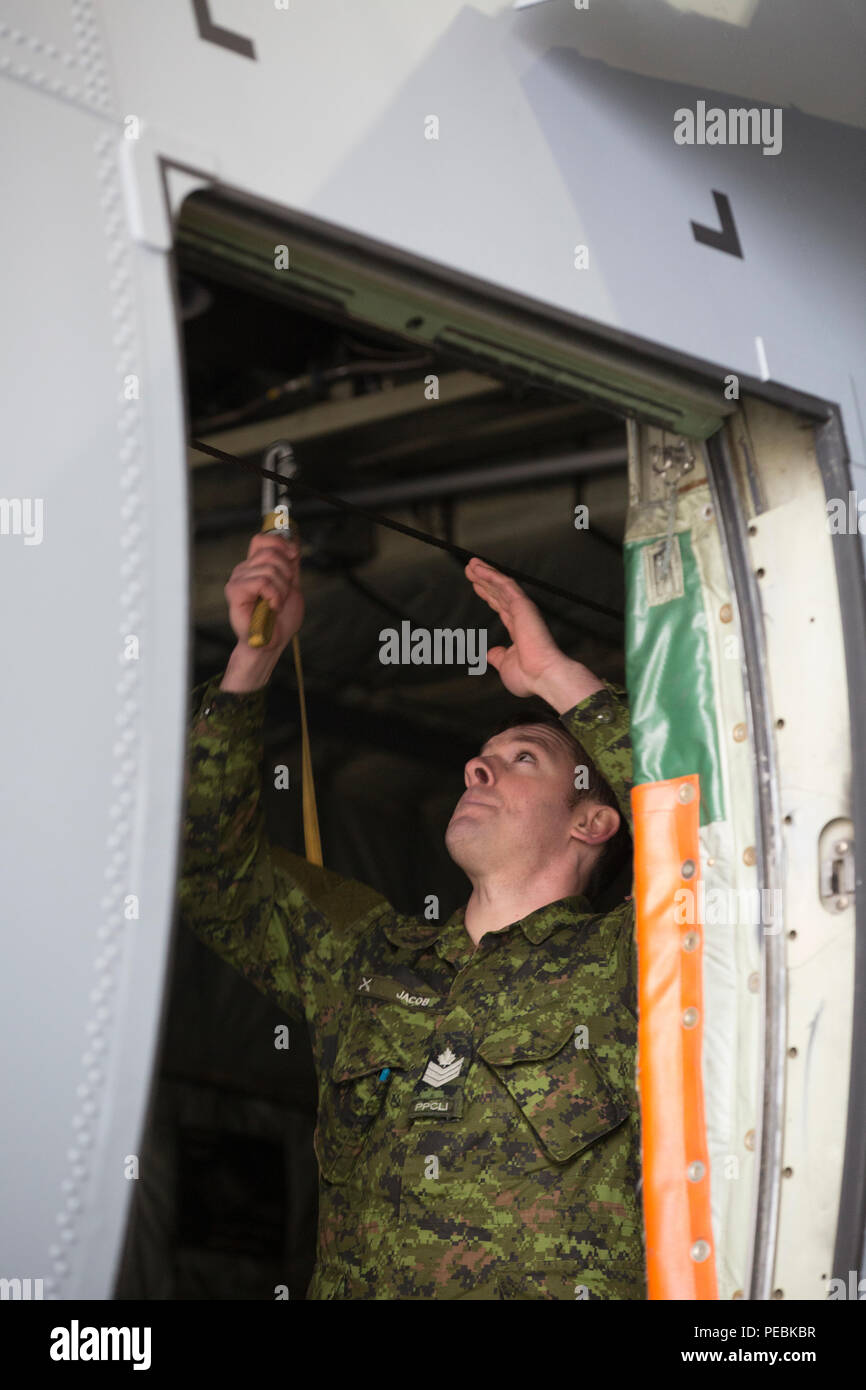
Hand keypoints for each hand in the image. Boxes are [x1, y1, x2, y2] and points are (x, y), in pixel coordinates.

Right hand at [220, 532, 303, 690]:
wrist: (272, 642)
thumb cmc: (280, 619)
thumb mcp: (291, 586)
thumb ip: (291, 564)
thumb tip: (294, 541)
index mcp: (255, 566)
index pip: (262, 540)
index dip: (280, 543)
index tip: (294, 556)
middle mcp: (244, 570)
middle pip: (270, 552)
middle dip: (287, 573)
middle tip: (283, 593)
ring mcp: (238, 579)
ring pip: (270, 569)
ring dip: (282, 590)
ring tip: (276, 604)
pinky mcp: (235, 591)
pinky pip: (262, 581)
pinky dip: (274, 596)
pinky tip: (272, 607)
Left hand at [465, 557, 604, 709]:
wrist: (543, 676)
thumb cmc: (529, 676)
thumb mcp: (505, 666)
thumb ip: (497, 657)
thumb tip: (490, 653)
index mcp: (518, 630)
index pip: (501, 607)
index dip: (489, 595)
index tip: (477, 586)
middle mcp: (521, 617)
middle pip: (499, 593)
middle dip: (485, 581)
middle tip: (470, 569)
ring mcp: (523, 610)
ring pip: (501, 585)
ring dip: (486, 573)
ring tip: (471, 564)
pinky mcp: (523, 605)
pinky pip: (505, 585)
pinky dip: (491, 576)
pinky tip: (479, 569)